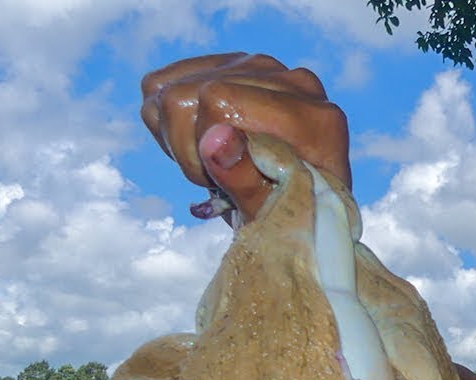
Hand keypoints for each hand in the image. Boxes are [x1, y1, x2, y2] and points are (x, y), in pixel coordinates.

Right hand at [140, 52, 349, 222]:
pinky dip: (169, 125)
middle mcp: (293, 82)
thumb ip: (246, 181)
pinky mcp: (234, 67)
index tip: (225, 186)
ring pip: (166, 88)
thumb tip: (214, 139)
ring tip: (215, 165)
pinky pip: (162, 85)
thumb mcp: (273, 216)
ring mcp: (264, 69)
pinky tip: (203, 146)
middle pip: (186, 93)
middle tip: (220, 180)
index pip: (218, 100)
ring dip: (178, 139)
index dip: (204, 149)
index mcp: (313, 118)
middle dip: (190, 150)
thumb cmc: (291, 215)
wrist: (302, 202)